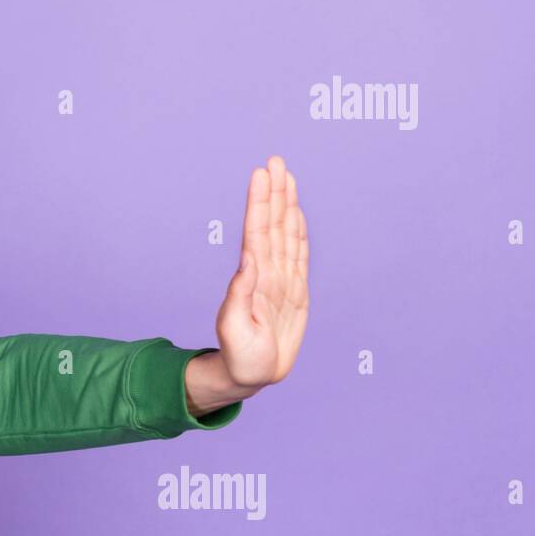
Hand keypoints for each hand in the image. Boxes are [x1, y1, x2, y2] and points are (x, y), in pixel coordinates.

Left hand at [215, 155, 309, 388]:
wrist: (250, 375)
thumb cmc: (240, 357)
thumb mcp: (236, 329)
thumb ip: (240, 296)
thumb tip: (248, 262)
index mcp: (252, 278)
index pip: (257, 231)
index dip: (260, 202)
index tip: (261, 173)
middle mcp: (266, 272)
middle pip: (273, 224)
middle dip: (274, 192)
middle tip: (275, 160)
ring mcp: (280, 279)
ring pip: (285, 233)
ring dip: (286, 204)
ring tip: (286, 175)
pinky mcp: (294, 290)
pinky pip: (298, 254)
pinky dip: (298, 231)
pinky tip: (296, 212)